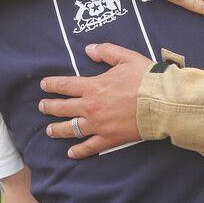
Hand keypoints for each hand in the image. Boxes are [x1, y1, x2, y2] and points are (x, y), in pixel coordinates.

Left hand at [40, 43, 150, 157]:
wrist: (161, 101)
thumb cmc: (145, 78)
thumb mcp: (126, 57)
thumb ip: (106, 52)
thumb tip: (89, 49)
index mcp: (93, 86)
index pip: (65, 85)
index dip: (52, 84)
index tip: (43, 85)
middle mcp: (90, 107)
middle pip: (63, 108)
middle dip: (49, 107)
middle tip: (42, 107)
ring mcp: (98, 125)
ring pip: (71, 128)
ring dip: (58, 129)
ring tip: (49, 130)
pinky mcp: (109, 138)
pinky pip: (89, 147)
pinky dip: (79, 151)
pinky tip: (71, 152)